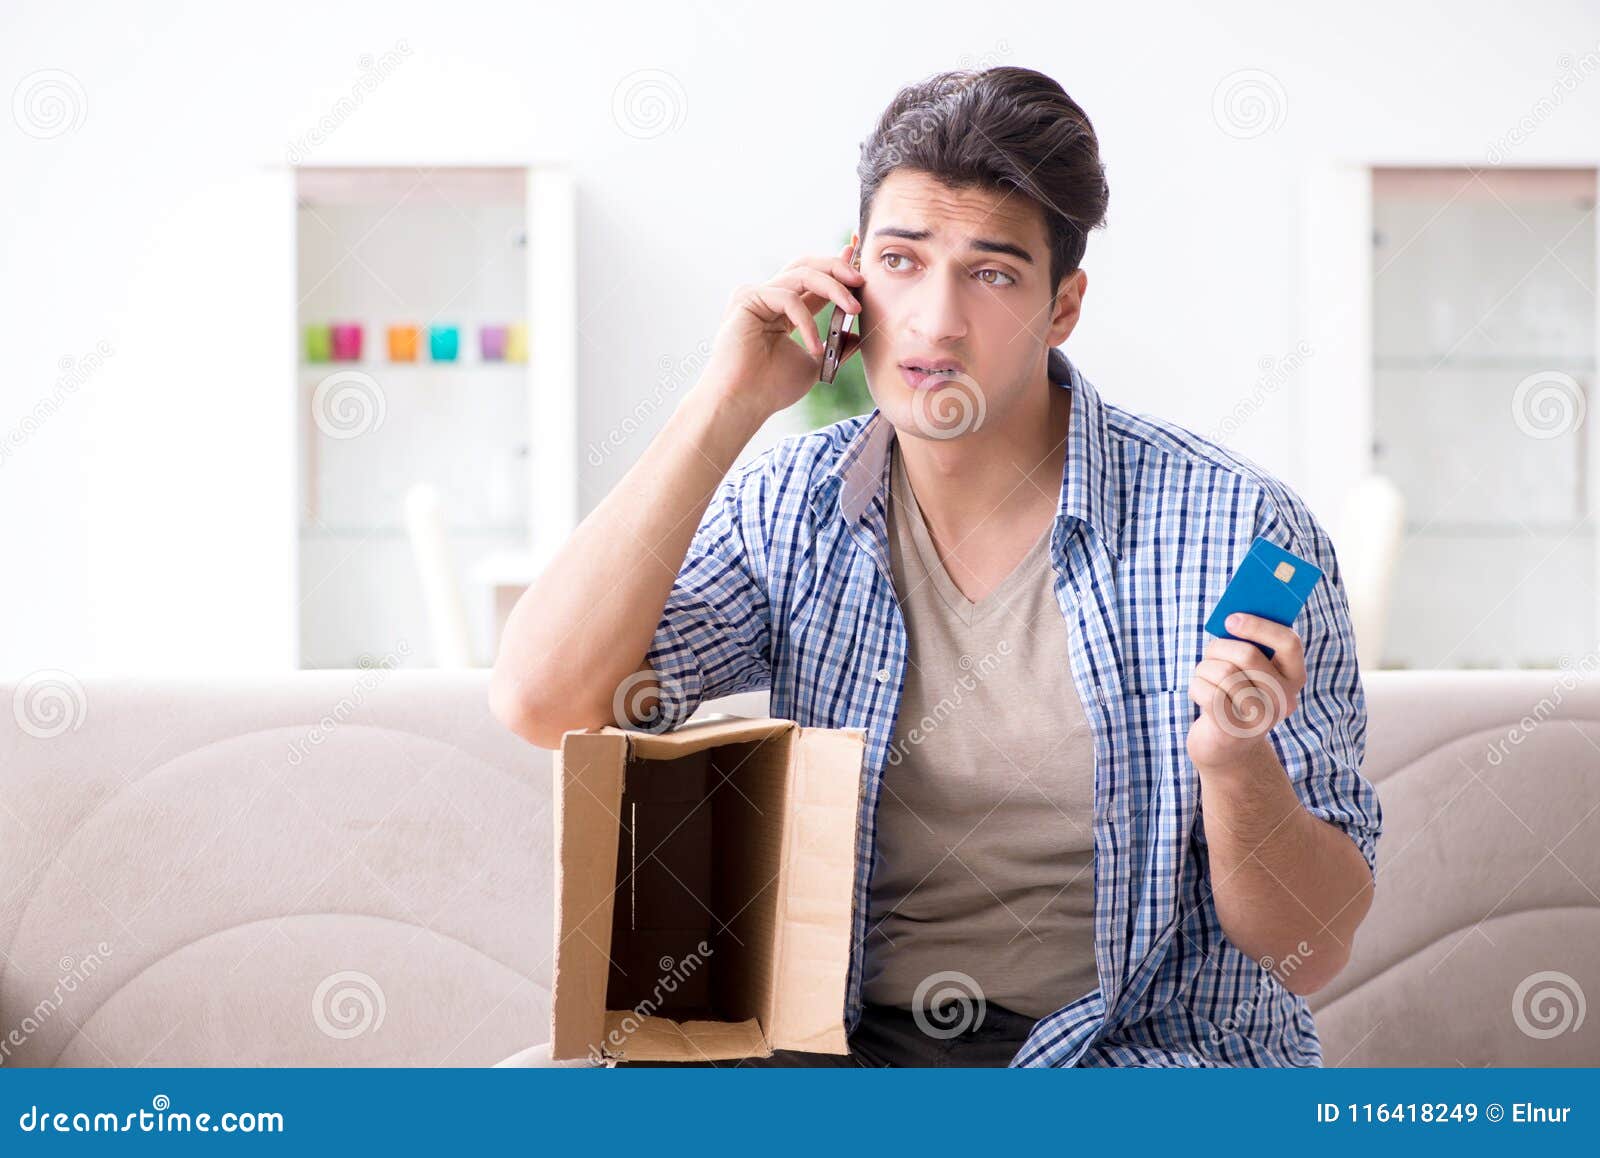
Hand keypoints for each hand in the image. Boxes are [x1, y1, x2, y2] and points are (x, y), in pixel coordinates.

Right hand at [695, 238, 865, 425]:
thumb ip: (836, 346)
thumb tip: (858, 336)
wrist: (744, 403)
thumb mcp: (816, 364)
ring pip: (802, 275)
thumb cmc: (772, 389)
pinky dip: (807, 321)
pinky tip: (814, 348)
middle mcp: (769, 298)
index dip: (837, 270)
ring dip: (833, 288)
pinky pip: (788, 298)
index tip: (859, 263)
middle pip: (806, 266)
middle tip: (861, 279)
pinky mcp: (747, 299)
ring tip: (854, 309)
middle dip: (836, 266)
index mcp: (783, 310)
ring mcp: (757, 296)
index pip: (813, 281)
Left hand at [1186, 613, 1306, 773]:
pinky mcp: (1234, 731)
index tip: (1231, 618)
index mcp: (1294, 677)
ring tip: (1204, 676)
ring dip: (1204, 668)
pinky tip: (1199, 693)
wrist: (1224, 747)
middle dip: (1219, 647)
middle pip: (1248, 655)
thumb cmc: (1233, 694)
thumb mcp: (1246, 669)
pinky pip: (1208, 692)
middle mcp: (1284, 699)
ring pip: (1223, 672)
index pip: (1289, 643)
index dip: (1259, 626)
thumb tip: (1232, 616)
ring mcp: (1261, 718)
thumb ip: (1247, 642)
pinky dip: (1196, 686)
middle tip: (1210, 651)